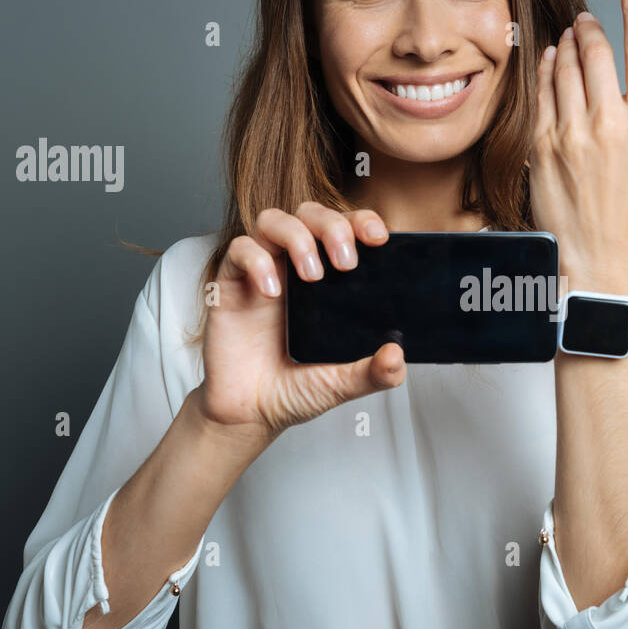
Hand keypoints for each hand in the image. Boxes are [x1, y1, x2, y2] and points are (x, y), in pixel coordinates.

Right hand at [198, 204, 403, 438]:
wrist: (250, 415)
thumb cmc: (295, 389)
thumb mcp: (342, 384)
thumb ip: (374, 373)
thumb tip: (398, 355)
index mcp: (328, 281)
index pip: (346, 230)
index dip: (361, 222)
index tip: (379, 239)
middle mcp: (294, 268)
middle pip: (310, 213)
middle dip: (332, 226)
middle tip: (346, 262)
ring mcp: (261, 273)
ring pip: (273, 220)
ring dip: (297, 237)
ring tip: (311, 275)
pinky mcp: (230, 285)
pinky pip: (239, 251)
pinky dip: (256, 262)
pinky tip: (272, 293)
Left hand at [529, 0, 627, 286]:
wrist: (595, 254)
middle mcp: (609, 124)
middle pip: (596, 51)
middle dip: (591, 25)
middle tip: (588, 18)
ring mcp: (571, 134)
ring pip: (564, 66)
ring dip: (566, 44)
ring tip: (570, 37)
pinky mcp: (543, 145)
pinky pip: (541, 92)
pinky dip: (545, 69)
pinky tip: (548, 60)